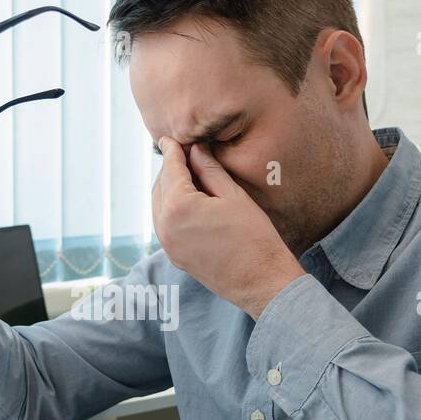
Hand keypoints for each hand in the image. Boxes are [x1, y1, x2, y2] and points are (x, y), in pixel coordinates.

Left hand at [152, 137, 304, 317]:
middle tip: (185, 154)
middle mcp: (165, 226)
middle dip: (170, 169)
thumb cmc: (255, 237)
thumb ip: (209, 170)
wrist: (261, 281)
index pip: (171, 169)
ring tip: (188, 176)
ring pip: (158, 206)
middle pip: (160, 186)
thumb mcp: (233, 196)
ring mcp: (167, 244)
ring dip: (168, 188)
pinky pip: (164, 224)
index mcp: (179, 207)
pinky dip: (171, 208)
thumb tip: (196, 149)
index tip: (171, 138)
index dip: (173, 150)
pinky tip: (188, 201)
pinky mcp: (174, 256)